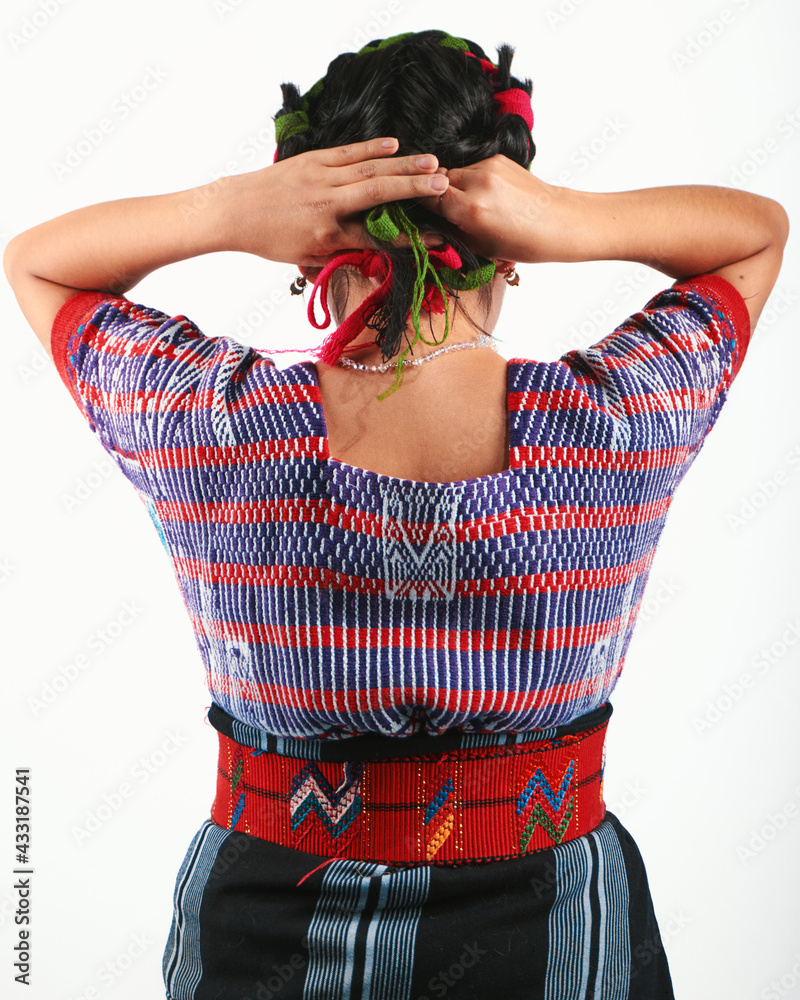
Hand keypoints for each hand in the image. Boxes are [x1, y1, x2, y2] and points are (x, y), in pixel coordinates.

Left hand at [226, 138, 449, 265]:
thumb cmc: (270, 239)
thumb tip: (375, 254)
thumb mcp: (306, 257)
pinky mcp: (312, 160)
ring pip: (368, 168)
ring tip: (432, 163)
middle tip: (444, 184)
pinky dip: (373, 148)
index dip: (407, 238)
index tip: (434, 237)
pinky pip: (349, 152)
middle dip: (414, 189)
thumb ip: (341, 254)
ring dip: (403, 165)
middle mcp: (325, 204)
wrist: (233, 210)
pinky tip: (396, 146)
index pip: (375, 236)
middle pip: (378, 193)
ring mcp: (319, 177)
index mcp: (325, 234)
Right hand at [419, 155, 558, 263]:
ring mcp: (489, 167)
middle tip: (449, 210)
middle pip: (440, 181)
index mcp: (471, 209)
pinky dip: (474, 180)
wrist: (559, 222)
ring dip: (456, 185)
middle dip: (439, 194)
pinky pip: (474, 167)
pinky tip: (488, 194)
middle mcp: (478, 183)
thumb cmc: (523, 242)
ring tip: (472, 203)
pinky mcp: (499, 159)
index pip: (429, 197)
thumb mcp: (480, 246)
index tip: (422, 210)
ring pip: (456, 172)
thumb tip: (432, 218)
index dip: (423, 204)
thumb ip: (452, 230)